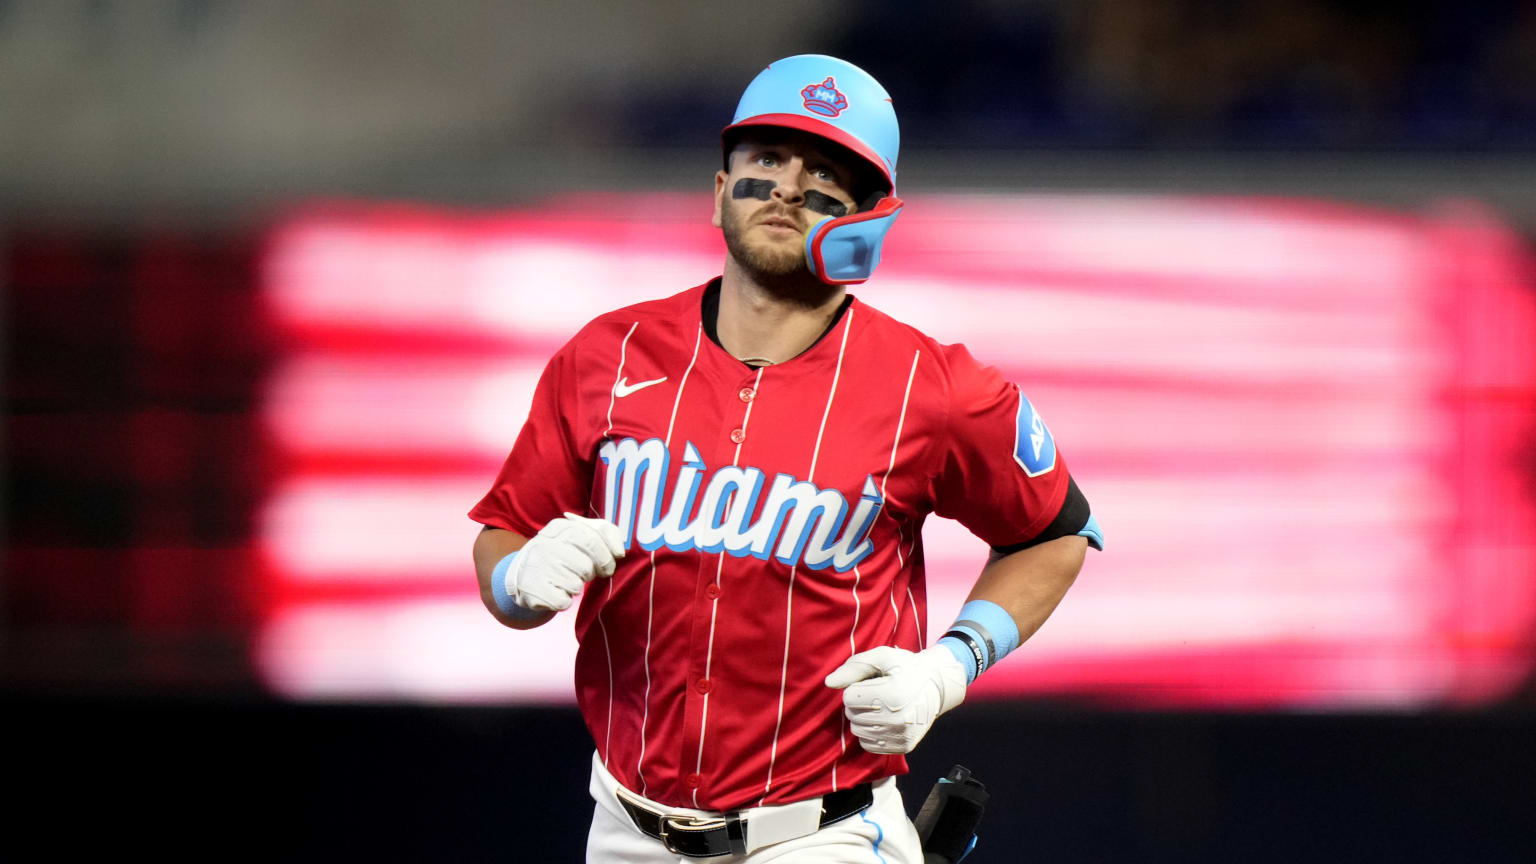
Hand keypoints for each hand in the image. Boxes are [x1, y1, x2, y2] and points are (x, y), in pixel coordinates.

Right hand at [506, 512, 625, 611]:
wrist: (523, 575)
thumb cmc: (563, 556)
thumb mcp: (581, 537)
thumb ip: (605, 534)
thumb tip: (620, 551)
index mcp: (559, 527)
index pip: (592, 538)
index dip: (605, 556)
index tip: (607, 567)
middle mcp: (544, 543)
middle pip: (585, 566)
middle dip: (590, 575)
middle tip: (584, 575)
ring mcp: (535, 566)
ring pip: (575, 586)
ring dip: (576, 587)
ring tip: (564, 580)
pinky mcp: (530, 589)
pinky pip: (563, 602)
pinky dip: (564, 601)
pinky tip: (555, 592)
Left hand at [824, 645, 966, 754]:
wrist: (937, 686)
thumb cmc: (905, 668)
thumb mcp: (882, 657)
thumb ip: (854, 667)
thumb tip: (829, 683)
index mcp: (892, 694)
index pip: (849, 697)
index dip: (856, 687)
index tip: (872, 683)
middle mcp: (898, 719)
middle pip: (852, 715)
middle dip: (858, 703)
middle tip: (877, 694)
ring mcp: (902, 735)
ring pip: (858, 731)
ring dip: (863, 718)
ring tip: (881, 706)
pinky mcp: (904, 747)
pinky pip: (869, 745)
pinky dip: (870, 733)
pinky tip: (884, 720)